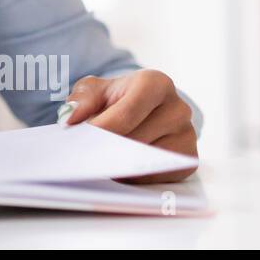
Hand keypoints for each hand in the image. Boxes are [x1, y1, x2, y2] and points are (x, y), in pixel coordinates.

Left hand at [61, 70, 197, 182]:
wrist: (141, 108)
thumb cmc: (115, 98)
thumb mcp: (94, 90)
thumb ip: (81, 100)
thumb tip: (71, 118)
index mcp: (155, 83)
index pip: (128, 111)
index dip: (104, 127)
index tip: (84, 139)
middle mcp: (178, 107)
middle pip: (137, 138)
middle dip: (109, 148)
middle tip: (86, 155)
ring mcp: (187, 134)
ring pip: (147, 159)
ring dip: (121, 164)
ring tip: (101, 160)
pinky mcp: (189, 158)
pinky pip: (157, 175)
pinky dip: (135, 176)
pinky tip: (121, 169)